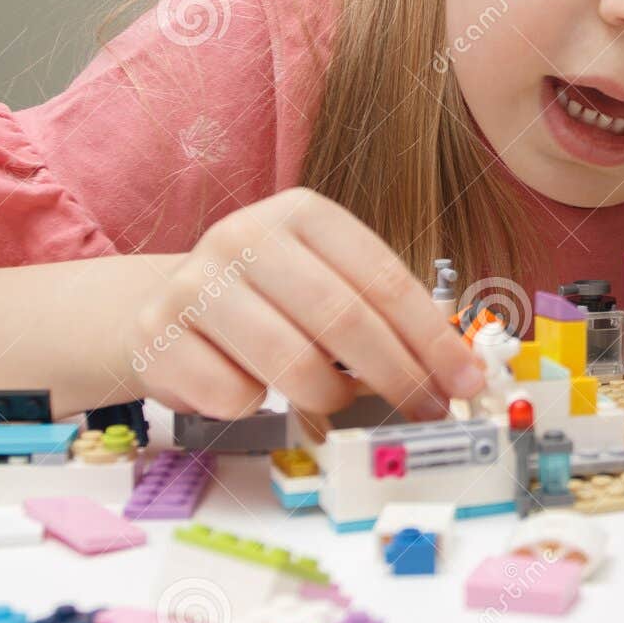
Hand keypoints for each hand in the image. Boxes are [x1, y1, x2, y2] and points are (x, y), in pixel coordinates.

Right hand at [124, 187, 484, 420]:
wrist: (162, 305)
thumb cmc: (269, 299)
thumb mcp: (326, 280)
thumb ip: (383, 311)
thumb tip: (455, 365)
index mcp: (302, 214)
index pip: (384, 279)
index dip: (432, 337)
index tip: (466, 379)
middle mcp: (245, 236)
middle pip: (343, 320)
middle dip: (398, 374)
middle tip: (429, 408)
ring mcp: (195, 284)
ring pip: (291, 365)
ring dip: (329, 397)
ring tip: (335, 398)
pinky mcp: (157, 336)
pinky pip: (233, 396)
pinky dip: (258, 406)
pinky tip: (252, 387)